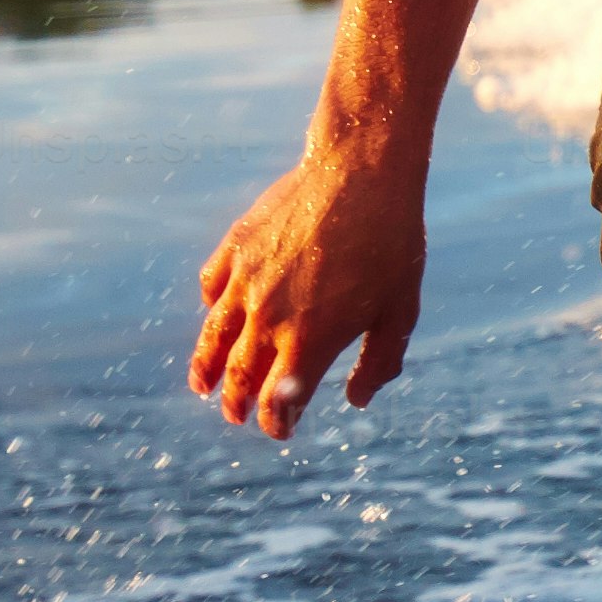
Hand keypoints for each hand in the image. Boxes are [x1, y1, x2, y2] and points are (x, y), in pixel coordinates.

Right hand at [193, 154, 426, 436]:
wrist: (361, 172)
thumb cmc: (391, 243)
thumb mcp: (400, 311)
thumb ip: (379, 363)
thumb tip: (356, 401)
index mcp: (309, 341)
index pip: (279, 401)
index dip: (276, 423)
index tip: (280, 429)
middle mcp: (269, 317)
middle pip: (238, 375)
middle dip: (235, 402)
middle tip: (235, 415)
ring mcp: (246, 280)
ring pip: (213, 336)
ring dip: (205, 367)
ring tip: (201, 385)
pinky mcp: (236, 246)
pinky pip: (213, 285)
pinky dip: (211, 305)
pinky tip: (215, 313)